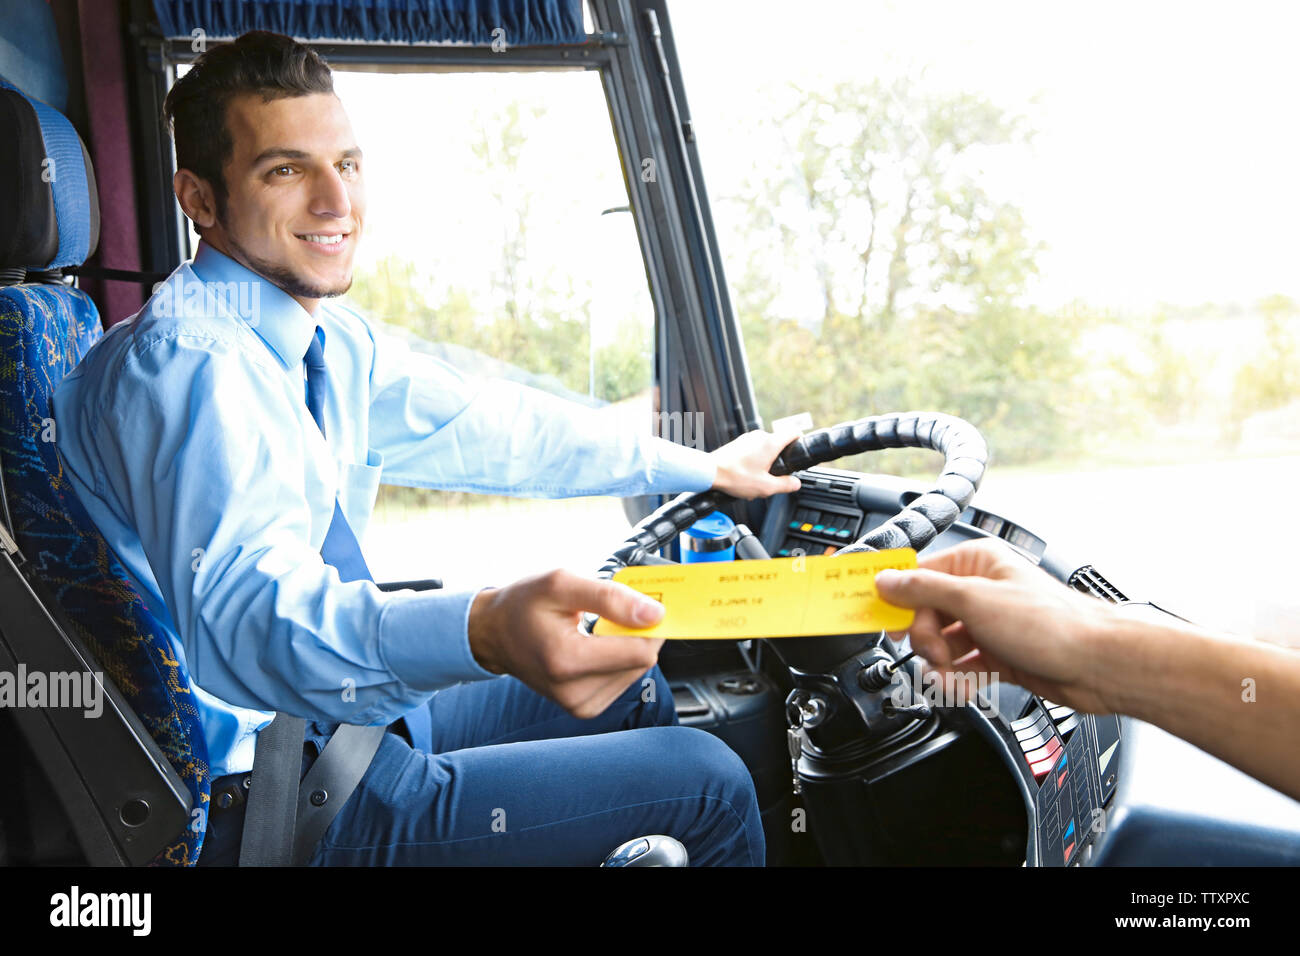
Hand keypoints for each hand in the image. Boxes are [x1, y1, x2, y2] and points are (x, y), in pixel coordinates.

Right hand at [467, 569, 665, 718]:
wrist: (494, 633)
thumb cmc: (523, 605)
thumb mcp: (562, 584)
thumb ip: (611, 598)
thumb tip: (654, 614)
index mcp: (567, 660)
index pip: (640, 651)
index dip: (650, 623)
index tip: (643, 602)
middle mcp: (574, 692)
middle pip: (641, 661)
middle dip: (637, 632)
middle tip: (614, 610)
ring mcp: (579, 705)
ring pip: (636, 671)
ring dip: (626, 645)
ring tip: (597, 628)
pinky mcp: (584, 708)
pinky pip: (623, 680)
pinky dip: (617, 659)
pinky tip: (594, 646)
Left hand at [710, 428, 802, 498]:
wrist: (710, 472)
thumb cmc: (734, 477)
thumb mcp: (766, 487)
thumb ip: (785, 485)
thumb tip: (795, 483)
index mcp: (770, 443)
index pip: (794, 431)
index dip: (800, 440)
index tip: (799, 450)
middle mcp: (760, 436)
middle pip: (779, 444)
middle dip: (779, 461)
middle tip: (773, 476)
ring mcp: (748, 438)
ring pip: (765, 449)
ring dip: (765, 464)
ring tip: (756, 480)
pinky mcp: (739, 443)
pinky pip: (753, 451)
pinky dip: (753, 462)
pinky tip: (746, 476)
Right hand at [874, 538, 1116, 712]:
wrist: (1098, 665)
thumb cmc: (1052, 623)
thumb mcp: (974, 599)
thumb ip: (923, 590)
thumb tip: (887, 580)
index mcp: (976, 563)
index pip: (919, 575)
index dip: (898, 599)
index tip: (880, 618)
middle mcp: (983, 591)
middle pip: (926, 614)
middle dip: (925, 639)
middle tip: (933, 652)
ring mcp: (991, 625)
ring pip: (943, 645)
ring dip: (940, 664)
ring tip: (949, 675)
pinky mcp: (1001, 655)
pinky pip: (963, 667)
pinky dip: (958, 680)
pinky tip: (961, 686)